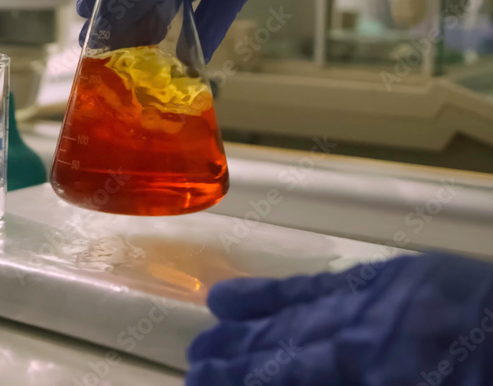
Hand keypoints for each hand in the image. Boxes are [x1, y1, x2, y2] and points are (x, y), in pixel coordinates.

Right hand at [186, 253, 492, 384]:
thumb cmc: (480, 379)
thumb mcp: (405, 382)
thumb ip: (341, 377)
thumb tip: (289, 373)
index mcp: (363, 369)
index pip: (280, 377)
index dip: (238, 381)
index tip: (199, 383)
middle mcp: (351, 339)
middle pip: (277, 352)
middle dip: (233, 363)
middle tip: (193, 367)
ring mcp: (364, 307)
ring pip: (290, 320)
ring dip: (245, 333)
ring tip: (204, 341)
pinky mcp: (385, 281)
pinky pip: (318, 287)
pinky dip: (276, 293)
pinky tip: (235, 296)